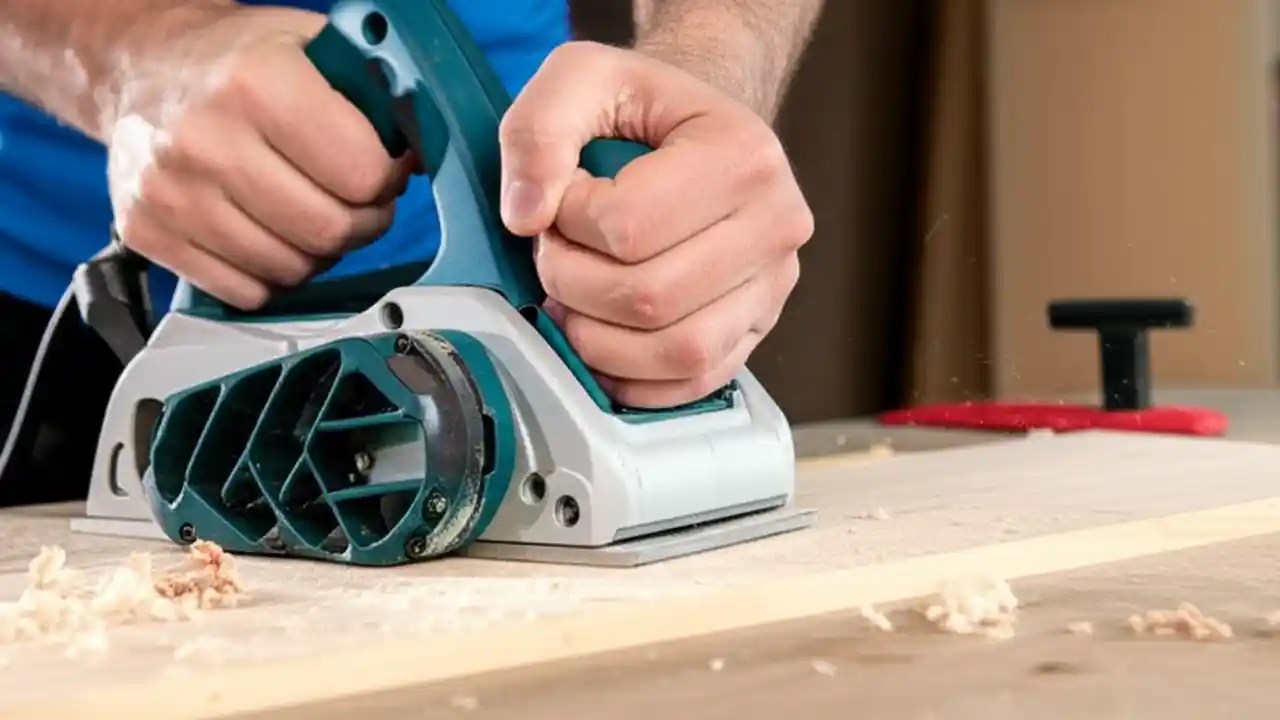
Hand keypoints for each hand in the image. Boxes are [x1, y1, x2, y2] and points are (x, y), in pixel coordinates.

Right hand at [105, 6, 410, 309]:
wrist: (135, 65)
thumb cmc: (233, 59)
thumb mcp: (308, 44)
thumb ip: (371, 94)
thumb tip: (422, 155)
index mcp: (256, 81)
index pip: (362, 174)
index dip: (386, 177)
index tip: (383, 169)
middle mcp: (206, 139)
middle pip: (329, 230)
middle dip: (362, 222)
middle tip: (358, 202)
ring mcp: (171, 192)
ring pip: (291, 269)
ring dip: (318, 253)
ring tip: (312, 213)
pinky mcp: (147, 232)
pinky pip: (244, 291)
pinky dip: (271, 275)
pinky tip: (271, 235)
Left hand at [498, 42, 811, 407]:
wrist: (698, 134)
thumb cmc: (645, 110)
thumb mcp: (581, 77)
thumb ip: (539, 128)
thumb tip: (526, 214)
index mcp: (743, 154)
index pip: (630, 226)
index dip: (569, 222)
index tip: (566, 198)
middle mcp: (776, 224)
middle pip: (649, 298)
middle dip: (573, 284)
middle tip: (558, 252)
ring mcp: (772, 285)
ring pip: (676, 351)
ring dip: (597, 340)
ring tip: (575, 299)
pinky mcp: (755, 329)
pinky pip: (692, 382)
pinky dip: (632, 377)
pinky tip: (601, 341)